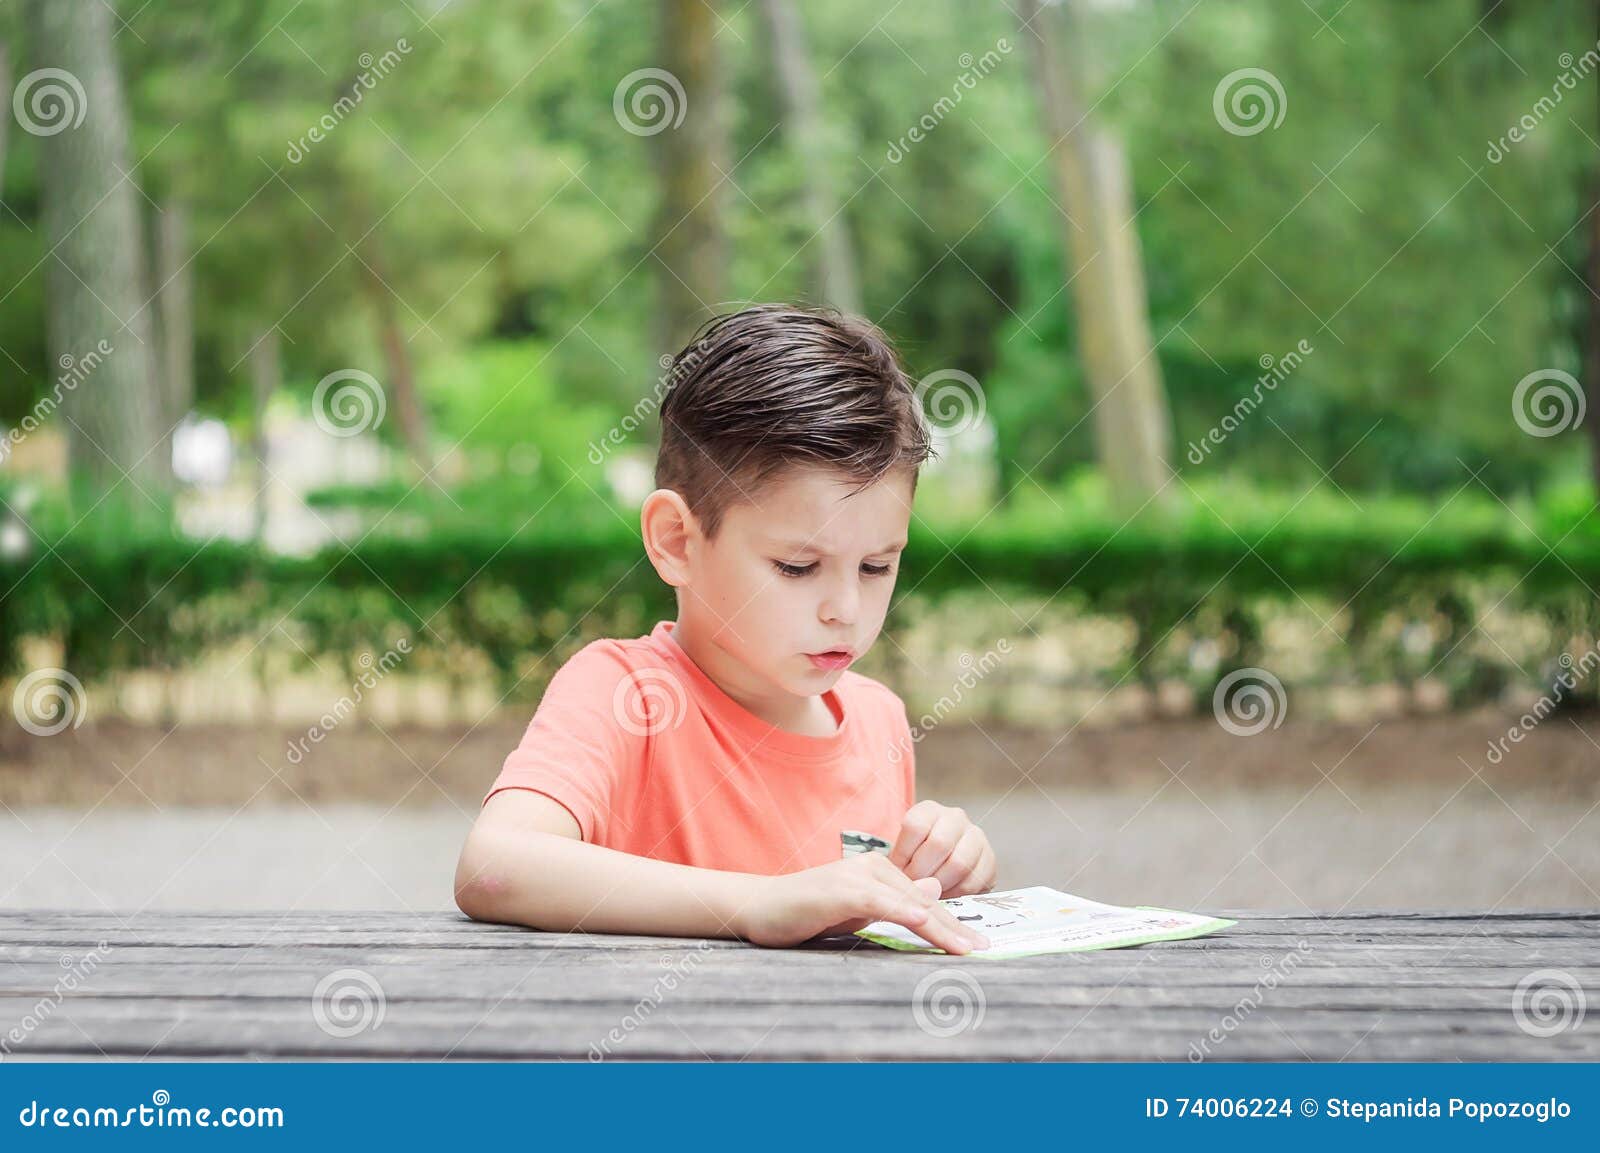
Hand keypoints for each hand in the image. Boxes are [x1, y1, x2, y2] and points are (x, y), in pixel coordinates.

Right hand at [734, 853, 989, 952]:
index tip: (976, 943)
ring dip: (939, 925)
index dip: (950, 923)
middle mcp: (872, 867)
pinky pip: (878, 902)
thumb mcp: (855, 913)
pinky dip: (902, 911)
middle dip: (954, 926)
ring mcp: (855, 876)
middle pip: (922, 901)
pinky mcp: (839, 890)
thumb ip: (891, 906)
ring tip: (965, 945)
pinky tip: (923, 922)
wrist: (759, 907)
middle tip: (983, 948)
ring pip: (907, 902)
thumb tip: (929, 900)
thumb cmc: (805, 913)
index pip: (922, 901)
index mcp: (878, 872)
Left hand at [889, 800, 996, 897]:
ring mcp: (976, 837)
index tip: (899, 870)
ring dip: (940, 884)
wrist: (941, 866)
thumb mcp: (902, 852)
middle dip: (923, 872)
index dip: (903, 854)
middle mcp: (955, 818)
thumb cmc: (915, 859)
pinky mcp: (990, 860)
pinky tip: (946, 893)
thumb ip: (900, 863)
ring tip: (930, 890)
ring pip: (959, 863)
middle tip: (915, 885)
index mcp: (929, 810)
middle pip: (939, 843)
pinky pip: (973, 881)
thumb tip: (910, 886)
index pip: (915, 826)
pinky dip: (956, 893)